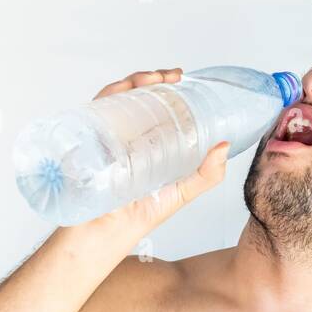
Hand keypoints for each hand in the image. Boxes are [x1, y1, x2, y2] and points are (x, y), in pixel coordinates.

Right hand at [88, 67, 229, 234]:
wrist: (105, 235)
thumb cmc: (137, 218)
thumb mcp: (180, 194)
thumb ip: (206, 175)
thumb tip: (225, 146)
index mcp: (144, 143)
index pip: (152, 106)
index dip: (165, 88)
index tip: (181, 79)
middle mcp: (122, 135)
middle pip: (133, 96)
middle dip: (151, 78)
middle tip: (173, 76)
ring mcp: (103, 135)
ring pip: (114, 97)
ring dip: (132, 81)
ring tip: (153, 78)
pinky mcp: (87, 139)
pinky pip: (94, 109)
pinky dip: (109, 95)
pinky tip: (126, 90)